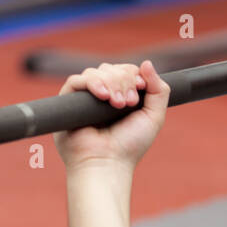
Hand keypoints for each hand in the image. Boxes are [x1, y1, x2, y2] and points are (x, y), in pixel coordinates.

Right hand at [54, 60, 169, 171]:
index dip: (132, 74)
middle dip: (123, 80)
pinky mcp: (67, 101)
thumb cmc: (129, 146)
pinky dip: (92, 83)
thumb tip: (147, 63)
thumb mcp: (154, 117)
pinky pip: (77, 81)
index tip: (140, 88)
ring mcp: (85, 98)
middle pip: (111, 68)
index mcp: (120, 97)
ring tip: (116, 104)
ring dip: (111, 83)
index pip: (125, 70)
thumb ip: (159, 90)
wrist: (107, 163)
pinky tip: (103, 96)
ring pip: (95, 72)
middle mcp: (102, 96)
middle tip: (128, 103)